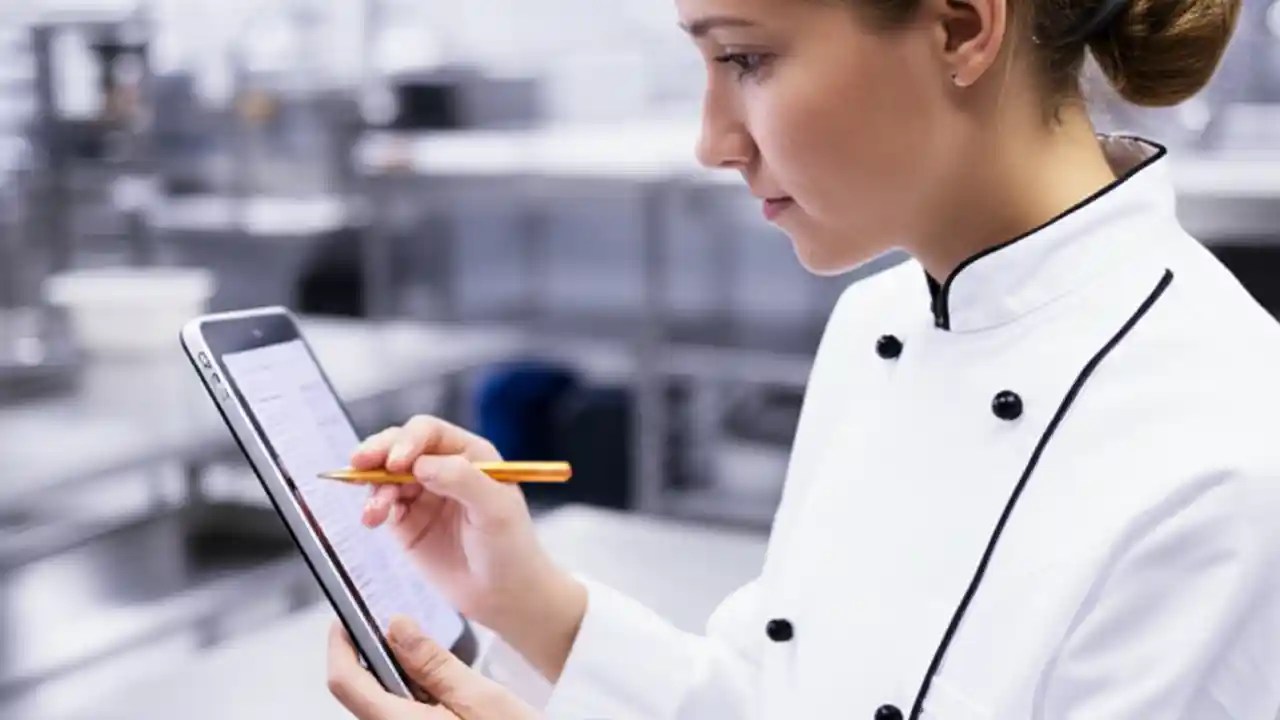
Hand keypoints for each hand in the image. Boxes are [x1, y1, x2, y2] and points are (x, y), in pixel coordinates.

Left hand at [327, 618, 538, 719]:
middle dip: (376, 657)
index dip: (339, 645)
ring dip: (397, 678)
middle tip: (403, 630)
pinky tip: (441, 692)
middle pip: (360, 693)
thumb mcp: (480, 698)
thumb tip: (397, 627)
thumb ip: (433, 664)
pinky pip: (399, 716)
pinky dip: (411, 696)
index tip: (348, 618)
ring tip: (434, 665)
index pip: (344, 682)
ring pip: (380, 704)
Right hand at [354, 415, 585, 679]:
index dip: (408, 440)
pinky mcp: (405, 522)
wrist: (504, 595)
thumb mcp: (495, 509)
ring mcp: (421, 494)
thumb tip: (420, 464)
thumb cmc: (511, 547)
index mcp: (469, 454)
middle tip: (359, 463)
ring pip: (384, 476)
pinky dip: (372, 508)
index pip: (429, 433)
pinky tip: (371, 518)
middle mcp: (442, 467)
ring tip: (373, 512)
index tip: (397, 462)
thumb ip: (462, 480)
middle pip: (400, 447)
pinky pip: (382, 505)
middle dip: (377, 452)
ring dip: (372, 486)